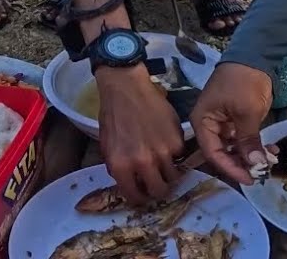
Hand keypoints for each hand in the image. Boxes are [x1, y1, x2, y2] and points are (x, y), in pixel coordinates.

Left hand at [97, 65, 184, 204]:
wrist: (126, 88)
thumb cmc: (113, 116)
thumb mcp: (107, 147)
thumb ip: (119, 168)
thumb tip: (131, 184)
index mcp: (121, 167)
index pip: (135, 197)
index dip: (140, 198)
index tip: (143, 194)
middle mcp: (143, 163)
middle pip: (159, 191)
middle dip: (158, 190)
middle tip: (157, 182)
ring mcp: (163, 152)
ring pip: (174, 176)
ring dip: (169, 172)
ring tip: (164, 163)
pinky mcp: (177, 140)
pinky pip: (180, 156)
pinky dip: (175, 153)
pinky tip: (167, 142)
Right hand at [190, 62, 273, 185]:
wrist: (254, 57)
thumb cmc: (243, 82)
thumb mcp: (246, 113)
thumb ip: (249, 141)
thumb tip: (256, 165)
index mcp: (203, 122)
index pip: (212, 153)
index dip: (230, 168)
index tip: (250, 179)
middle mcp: (210, 126)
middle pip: (223, 153)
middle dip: (242, 164)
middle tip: (262, 172)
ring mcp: (224, 124)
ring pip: (235, 148)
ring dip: (252, 156)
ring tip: (270, 160)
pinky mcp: (237, 121)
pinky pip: (244, 139)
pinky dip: (256, 146)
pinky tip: (271, 151)